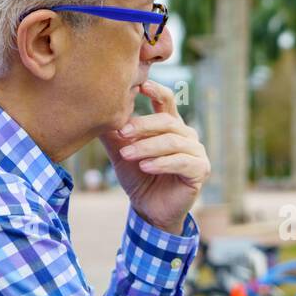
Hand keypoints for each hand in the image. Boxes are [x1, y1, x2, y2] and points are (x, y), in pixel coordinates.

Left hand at [100, 80, 209, 233]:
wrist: (150, 210)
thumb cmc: (139, 179)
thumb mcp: (122, 153)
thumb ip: (113, 135)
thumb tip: (94, 111)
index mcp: (171, 126)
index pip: (167, 101)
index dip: (156, 91)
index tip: (140, 85)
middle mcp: (187, 136)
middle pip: (167, 121)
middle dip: (143, 125)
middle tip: (122, 132)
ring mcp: (196, 152)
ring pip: (172, 142)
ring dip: (147, 147)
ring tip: (127, 155)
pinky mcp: (200, 170)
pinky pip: (181, 162)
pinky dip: (161, 163)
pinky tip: (145, 167)